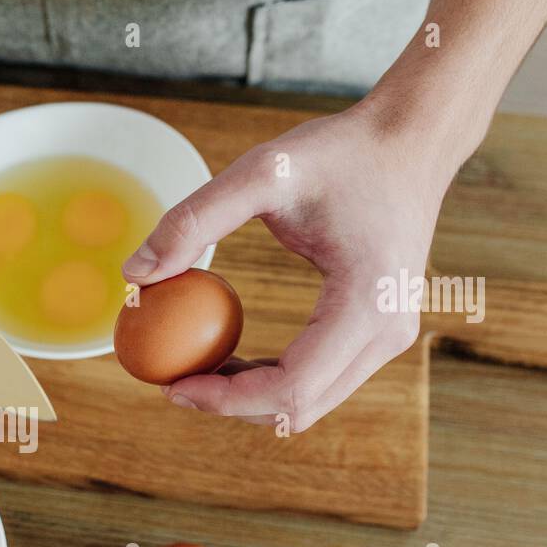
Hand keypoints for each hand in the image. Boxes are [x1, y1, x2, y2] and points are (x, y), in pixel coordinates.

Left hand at [122, 105, 454, 430]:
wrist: (411, 138)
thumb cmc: (341, 151)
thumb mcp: (261, 172)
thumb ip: (193, 219)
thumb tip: (135, 274)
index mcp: (366, 303)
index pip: (291, 389)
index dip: (226, 400)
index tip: (171, 385)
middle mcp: (388, 333)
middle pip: (299, 408)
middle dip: (230, 405)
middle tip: (171, 379)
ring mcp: (390, 337)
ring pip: (309, 402)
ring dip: (249, 396)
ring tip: (194, 364)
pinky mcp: (381, 332)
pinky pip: (319, 379)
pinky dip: (269, 379)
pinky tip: (226, 351)